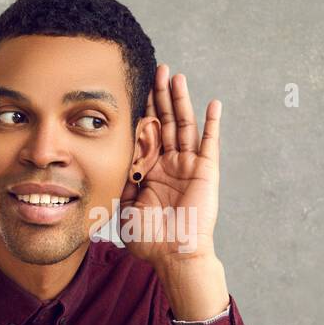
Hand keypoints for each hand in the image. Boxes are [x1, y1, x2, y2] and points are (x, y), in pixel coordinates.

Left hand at [120, 63, 220, 266]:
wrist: (173, 255)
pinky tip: (213, 104)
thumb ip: (120, 182)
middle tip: (157, 69)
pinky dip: (212, 123)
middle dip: (160, 95)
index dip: (141, 110)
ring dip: (181, 101)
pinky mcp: (206, 171)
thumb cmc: (149, 238)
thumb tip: (110, 161)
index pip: (146, 132)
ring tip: (176, 77)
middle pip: (165, 121)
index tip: (134, 87)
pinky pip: (210, 143)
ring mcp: (188, 165)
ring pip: (184, 125)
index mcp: (150, 170)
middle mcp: (169, 163)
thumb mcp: (124, 207)